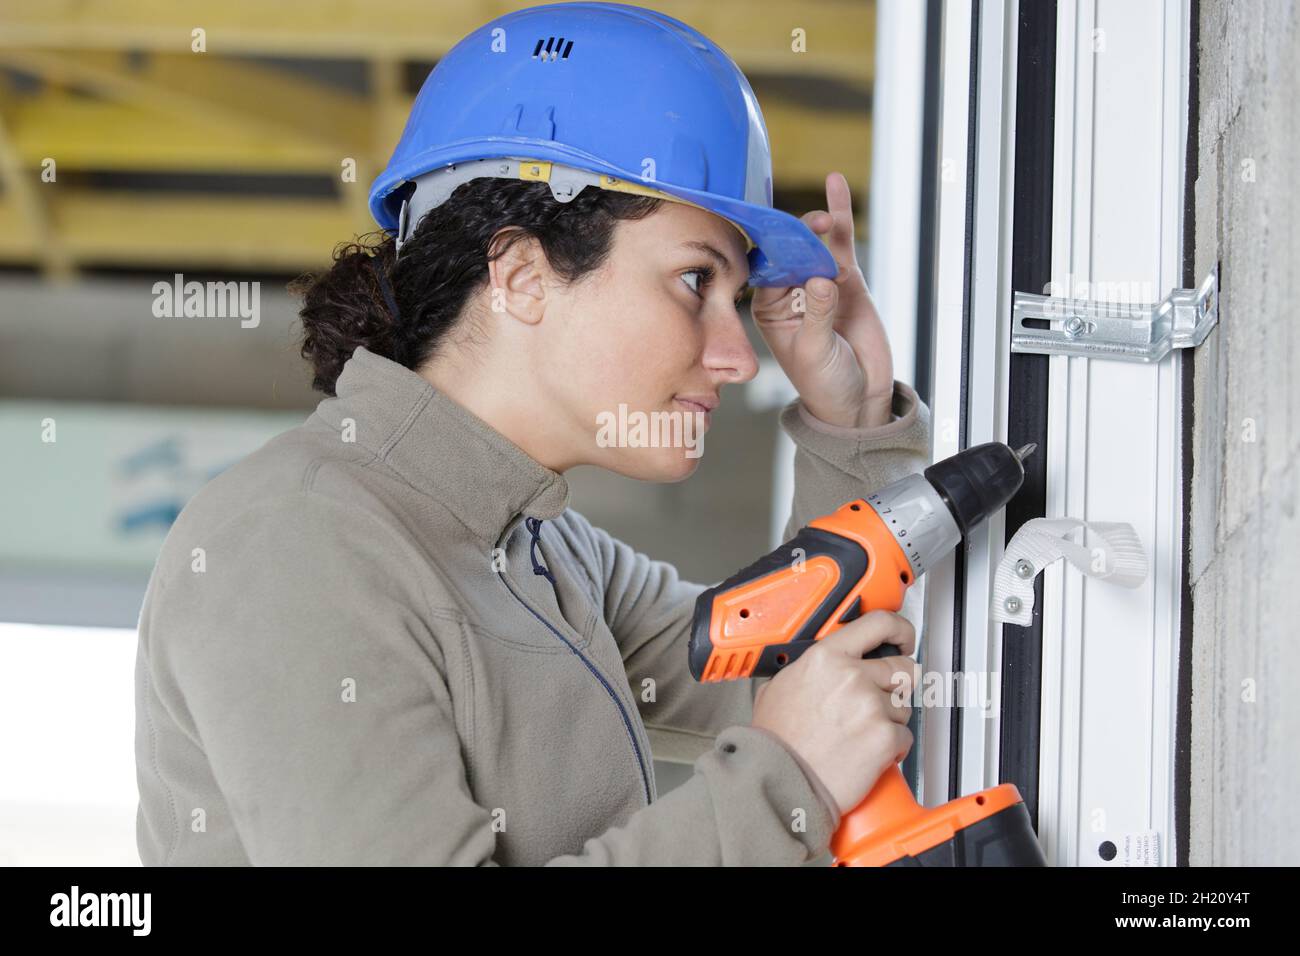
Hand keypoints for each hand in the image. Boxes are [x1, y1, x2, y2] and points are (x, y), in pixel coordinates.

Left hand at [751, 171, 895, 428]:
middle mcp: (789, 291)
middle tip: (806, 227)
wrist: (859, 398)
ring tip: (823, 219)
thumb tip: (823, 279)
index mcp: (767, 309)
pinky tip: (836, 185)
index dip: (766, 249)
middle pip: (787, 250)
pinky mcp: (846, 279)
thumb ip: (818, 316)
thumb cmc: (825, 383)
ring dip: (815, 225)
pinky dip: (840, 215)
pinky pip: (840, 243)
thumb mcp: (816, 352)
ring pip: (812, 243)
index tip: (768, 228)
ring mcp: (817, 282)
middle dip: (793, 234)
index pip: (763, 270)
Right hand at [751, 610, 920, 816]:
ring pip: (903, 706)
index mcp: (827, 657)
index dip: (899, 629)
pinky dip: (891, 748)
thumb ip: (810, 668)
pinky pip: (904, 737)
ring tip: (858, 735)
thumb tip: (827, 664)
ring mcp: (871, 706)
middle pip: (902, 668)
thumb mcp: (779, 686)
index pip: (878, 624)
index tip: (904, 638)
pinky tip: (865, 752)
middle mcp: (852, 676)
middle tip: (877, 702)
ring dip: (888, 720)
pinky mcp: (884, 738)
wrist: (780, 779)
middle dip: (895, 686)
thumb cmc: (777, 740)